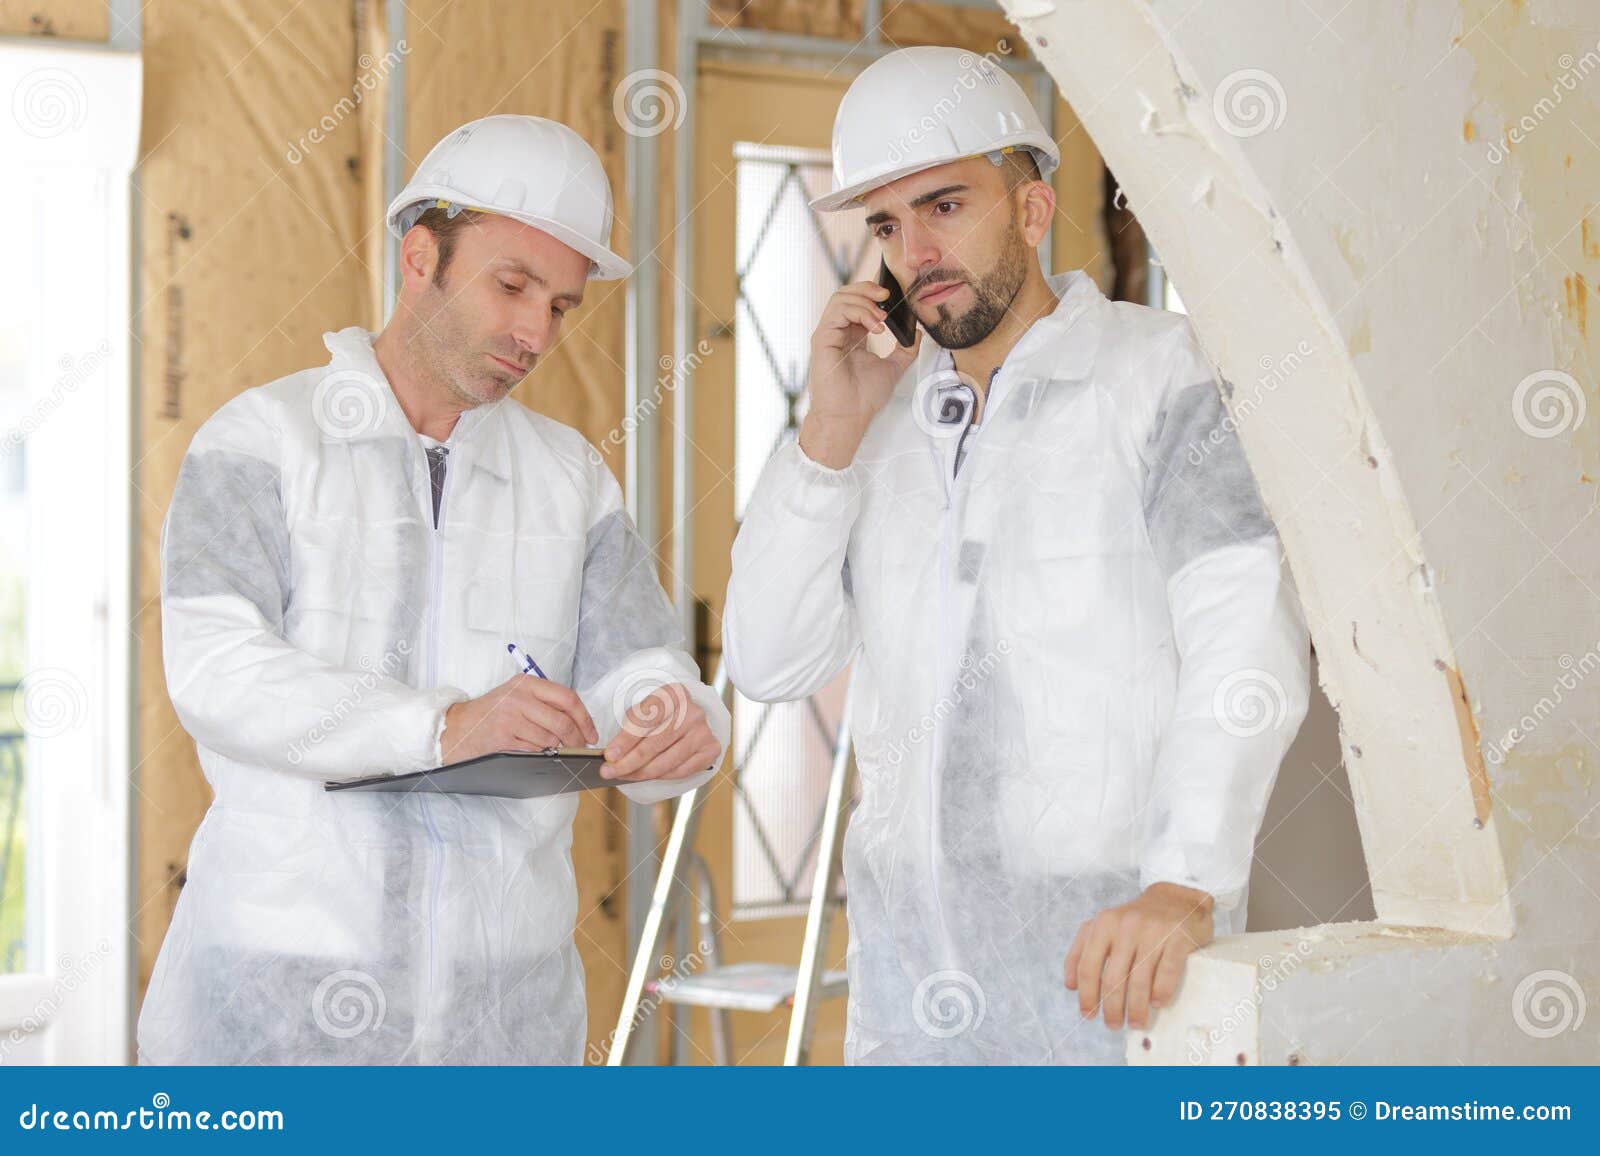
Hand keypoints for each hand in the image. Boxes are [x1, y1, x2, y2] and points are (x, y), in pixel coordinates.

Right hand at [440, 674, 598, 763]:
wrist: (456, 727)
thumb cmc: (490, 714)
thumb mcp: (516, 697)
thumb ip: (544, 702)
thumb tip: (579, 721)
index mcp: (527, 683)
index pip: (568, 698)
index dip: (585, 718)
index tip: (591, 733)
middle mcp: (519, 696)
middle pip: (562, 721)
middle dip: (577, 739)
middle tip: (580, 747)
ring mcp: (510, 716)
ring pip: (550, 737)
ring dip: (556, 748)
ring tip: (552, 748)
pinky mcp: (503, 735)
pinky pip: (534, 748)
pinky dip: (539, 753)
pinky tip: (533, 750)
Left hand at [601, 683, 720, 782]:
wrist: (691, 715)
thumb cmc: (662, 714)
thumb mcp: (645, 710)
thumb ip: (631, 728)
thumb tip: (613, 756)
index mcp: (673, 694)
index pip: (645, 720)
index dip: (625, 740)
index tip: (609, 756)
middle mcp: (692, 711)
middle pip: (654, 744)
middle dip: (628, 762)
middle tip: (609, 772)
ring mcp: (703, 731)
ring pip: (667, 761)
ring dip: (641, 773)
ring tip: (624, 776)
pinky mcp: (711, 749)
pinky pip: (681, 770)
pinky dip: (661, 776)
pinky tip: (647, 776)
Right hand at [799, 281, 921, 467]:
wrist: (849, 418)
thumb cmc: (863, 399)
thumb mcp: (893, 368)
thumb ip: (905, 349)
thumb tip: (917, 333)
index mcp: (850, 336)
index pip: (858, 302)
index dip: (874, 293)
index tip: (894, 295)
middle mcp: (837, 332)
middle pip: (847, 293)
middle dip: (869, 288)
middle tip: (889, 295)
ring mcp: (828, 334)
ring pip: (840, 297)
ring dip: (866, 301)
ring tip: (883, 318)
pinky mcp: (822, 339)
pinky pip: (838, 312)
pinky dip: (860, 312)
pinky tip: (875, 327)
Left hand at [1064, 882, 1214, 1030]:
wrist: (1176, 896)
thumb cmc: (1137, 919)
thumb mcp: (1105, 925)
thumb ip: (1084, 948)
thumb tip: (1071, 985)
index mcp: (1103, 924)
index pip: (1087, 966)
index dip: (1087, 996)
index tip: (1088, 1015)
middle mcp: (1126, 926)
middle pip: (1112, 979)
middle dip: (1112, 1009)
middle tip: (1114, 1025)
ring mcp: (1153, 931)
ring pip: (1139, 980)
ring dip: (1136, 1008)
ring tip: (1137, 1023)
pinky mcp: (1178, 937)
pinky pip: (1167, 972)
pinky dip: (1161, 992)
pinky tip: (1158, 1004)